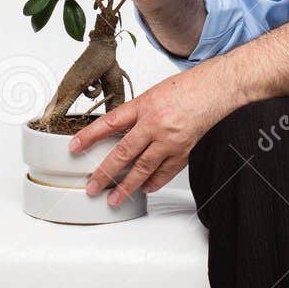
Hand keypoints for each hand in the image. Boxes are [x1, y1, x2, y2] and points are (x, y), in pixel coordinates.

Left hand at [70, 64, 240, 205]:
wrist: (214, 90)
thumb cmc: (185, 88)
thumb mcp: (151, 94)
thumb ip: (134, 113)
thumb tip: (116, 130)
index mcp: (143, 107)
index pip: (109, 123)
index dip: (89, 136)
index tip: (74, 147)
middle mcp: (155, 125)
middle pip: (124, 153)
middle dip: (105, 173)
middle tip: (92, 187)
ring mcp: (170, 140)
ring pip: (143, 169)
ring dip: (127, 187)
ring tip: (114, 198)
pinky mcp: (183, 151)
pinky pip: (165, 172)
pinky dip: (154, 182)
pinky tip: (145, 188)